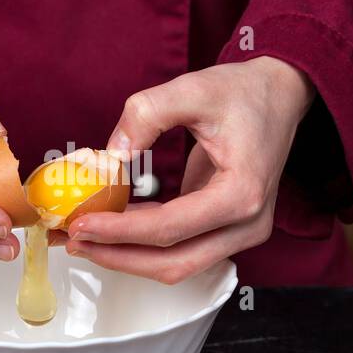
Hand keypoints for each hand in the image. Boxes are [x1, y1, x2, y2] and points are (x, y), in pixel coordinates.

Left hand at [64, 57, 314, 283]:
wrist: (280, 94)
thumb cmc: (243, 92)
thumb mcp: (193, 88)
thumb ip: (147, 113)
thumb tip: (110, 156)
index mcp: (243, 193)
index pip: (171, 228)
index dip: (120, 231)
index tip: (80, 224)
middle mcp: (248, 224)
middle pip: (174, 262)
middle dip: (118, 256)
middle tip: (72, 239)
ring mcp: (242, 232)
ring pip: (178, 264)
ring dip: (128, 257)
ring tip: (82, 239)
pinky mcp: (229, 229)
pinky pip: (182, 248)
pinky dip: (144, 244)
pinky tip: (110, 228)